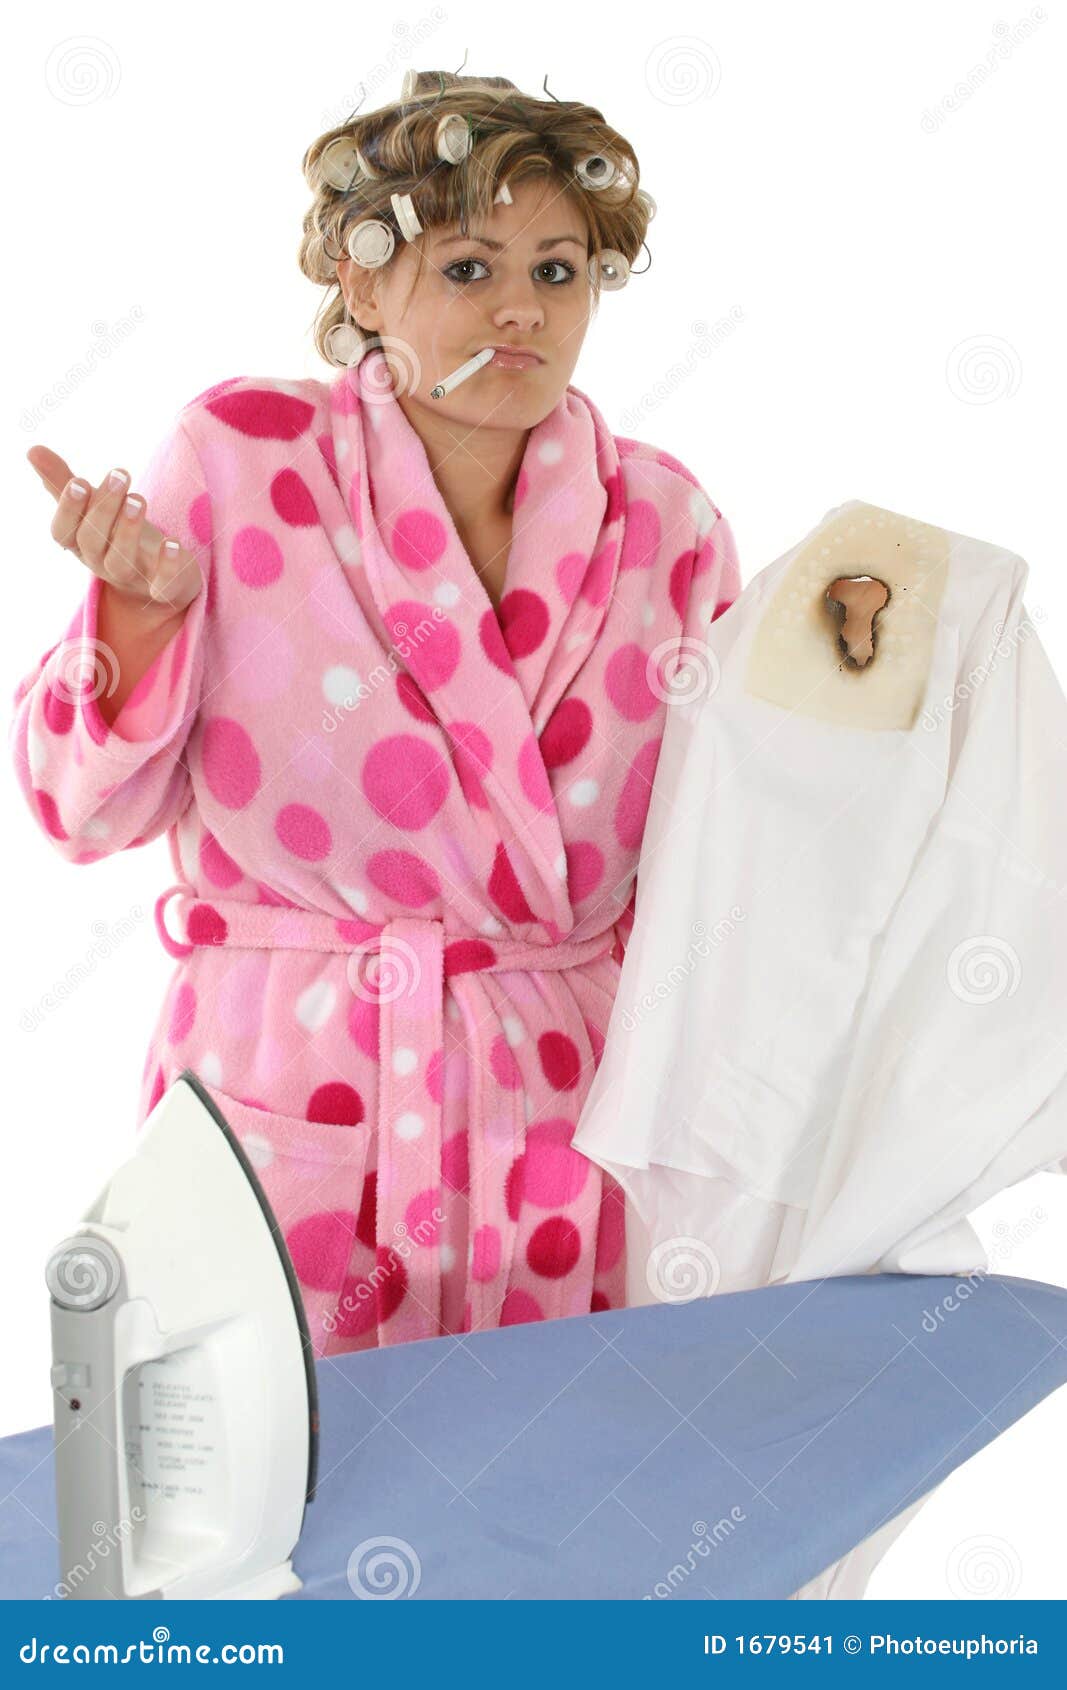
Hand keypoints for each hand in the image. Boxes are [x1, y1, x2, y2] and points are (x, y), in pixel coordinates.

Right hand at [27, 445, 202, 617]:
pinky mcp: (163, 588)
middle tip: (120, 475)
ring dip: (128, 530)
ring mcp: (131, 577)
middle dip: (104, 507)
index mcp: (80, 543)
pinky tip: (172, 542)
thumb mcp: (91, 508)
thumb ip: (64, 481)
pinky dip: (167, 566)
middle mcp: (101, 562)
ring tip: (139, 499)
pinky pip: (161, 586)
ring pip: (121, 561)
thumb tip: (33, 450)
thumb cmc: (117, 534)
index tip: (80, 480)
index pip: (63, 531)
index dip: (68, 509)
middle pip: (92, 540)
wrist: (158, 577)